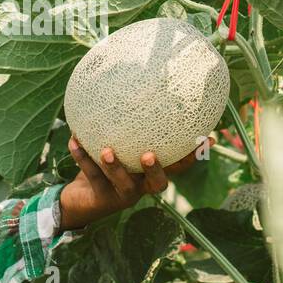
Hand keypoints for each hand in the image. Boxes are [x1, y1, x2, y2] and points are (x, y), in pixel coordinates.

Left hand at [58, 137, 210, 230]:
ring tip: (107, 151)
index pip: (177, 165)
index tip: (208, 138)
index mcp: (149, 173)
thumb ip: (123, 124)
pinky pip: (92, 176)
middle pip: (158, 184)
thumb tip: (127, 82)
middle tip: (150, 154)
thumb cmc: (102, 165)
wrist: (79, 199)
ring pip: (124, 184)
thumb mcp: (115, 143)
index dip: (193, 155)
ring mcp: (122, 196)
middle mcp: (140, 186)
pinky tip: (74, 141)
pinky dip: (82, 158)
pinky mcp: (102, 200)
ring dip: (116, 168)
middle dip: (158, 170)